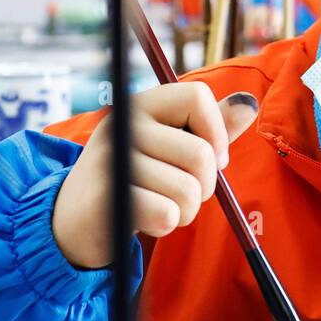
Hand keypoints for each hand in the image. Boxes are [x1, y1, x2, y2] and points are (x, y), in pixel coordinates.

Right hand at [52, 82, 256, 269]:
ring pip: (188, 190)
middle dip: (204, 186)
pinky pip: (167, 213)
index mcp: (142, 103)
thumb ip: (209, 127)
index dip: (217, 131)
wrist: (72, 219)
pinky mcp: (106, 196)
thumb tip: (248, 104)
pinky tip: (145, 219)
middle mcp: (124, 123)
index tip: (214, 157)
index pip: (197, 96)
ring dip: (185, 211)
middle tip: (182, 193)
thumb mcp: (169, 145)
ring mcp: (112, 158)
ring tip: (161, 206)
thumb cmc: (134, 179)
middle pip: (200, 153)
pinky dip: (166, 224)